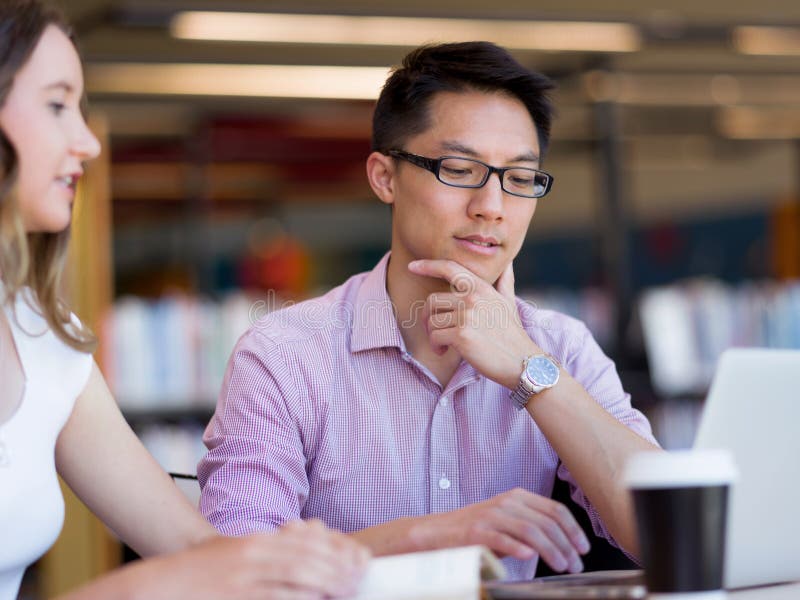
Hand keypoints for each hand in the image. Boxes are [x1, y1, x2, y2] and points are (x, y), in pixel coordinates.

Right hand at [141, 520, 369, 599]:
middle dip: (337, 567)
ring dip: (326, 584)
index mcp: (255, 543)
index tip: (355, 557)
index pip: (304, 541)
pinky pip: (275, 598)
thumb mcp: (234, 553)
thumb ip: (266, 552)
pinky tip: (314, 599)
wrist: (160, 586)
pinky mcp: (237, 598)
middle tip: (359, 577)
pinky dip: (298, 598)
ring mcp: (244, 579)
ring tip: (346, 590)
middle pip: (306, 558)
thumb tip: (302, 550)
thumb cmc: (200, 573)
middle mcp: (253, 556)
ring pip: (295, 577)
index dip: (334, 549)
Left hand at [408, 259, 538, 387]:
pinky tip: (444, 352)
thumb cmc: (512, 334)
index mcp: (482, 288)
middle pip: (432, 301)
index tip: (412, 266)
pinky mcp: (462, 335)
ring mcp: (468, 316)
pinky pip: (434, 336)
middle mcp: (473, 298)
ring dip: (432, 336)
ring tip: (443, 345)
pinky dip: (435, 346)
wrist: (522, 362)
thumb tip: (507, 262)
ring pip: (431, 321)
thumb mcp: (509, 303)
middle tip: (435, 332)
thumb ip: (505, 281)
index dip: (428, 265)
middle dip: (427, 318)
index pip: (450, 268)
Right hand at [417, 488, 589, 573]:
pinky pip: (502, 538)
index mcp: (518, 497)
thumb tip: (564, 545)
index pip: (555, 509)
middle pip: (546, 522)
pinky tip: (530, 558)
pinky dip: (518, 548)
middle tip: (575, 564)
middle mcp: (506, 502)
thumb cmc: (476, 530)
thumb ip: (531, 526)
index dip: (573, 529)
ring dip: (551, 550)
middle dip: (566, 545)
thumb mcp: (508, 522)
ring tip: (561, 566)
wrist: (438, 531)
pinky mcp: (476, 532)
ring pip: (530, 530)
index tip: (583, 548)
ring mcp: (491, 515)